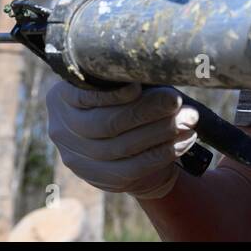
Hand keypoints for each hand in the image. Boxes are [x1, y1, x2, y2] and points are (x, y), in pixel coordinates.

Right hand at [46, 82, 199, 200]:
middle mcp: (62, 130)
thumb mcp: (121, 84)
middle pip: (107, 123)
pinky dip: (164, 152)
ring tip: (189, 119)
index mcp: (62, 98)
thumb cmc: (127, 101)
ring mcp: (77, 159)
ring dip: (162, 132)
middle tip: (176, 102)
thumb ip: (128, 77)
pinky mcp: (100, 179)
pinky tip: (185, 139)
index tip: (139, 85)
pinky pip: (134, 168)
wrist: (128, 146)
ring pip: (122, 148)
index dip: (112, 94)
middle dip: (147, 111)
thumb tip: (156, 70)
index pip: (84, 97)